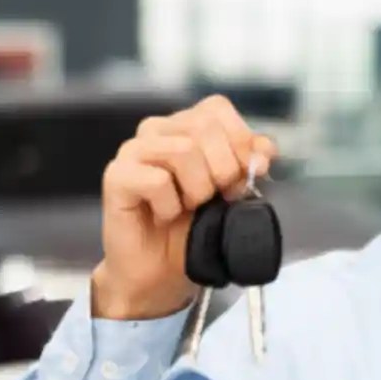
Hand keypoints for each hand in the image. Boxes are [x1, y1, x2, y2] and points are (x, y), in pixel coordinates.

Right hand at [92, 94, 276, 319]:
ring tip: (187, 206)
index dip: (238, 141)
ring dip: (197, 189)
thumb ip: (251, 162)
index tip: (242, 176)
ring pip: (183, 150)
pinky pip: (158, 181)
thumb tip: (264, 150)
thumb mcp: (236, 189)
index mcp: (186, 124)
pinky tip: (164, 215)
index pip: (217, 108)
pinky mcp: (116, 176)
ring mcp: (133, 150)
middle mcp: (157, 129)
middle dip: (224, 169)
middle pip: (204, 127)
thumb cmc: (196, 226)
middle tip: (215, 197)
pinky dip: (171, 205)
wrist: (163, 271)